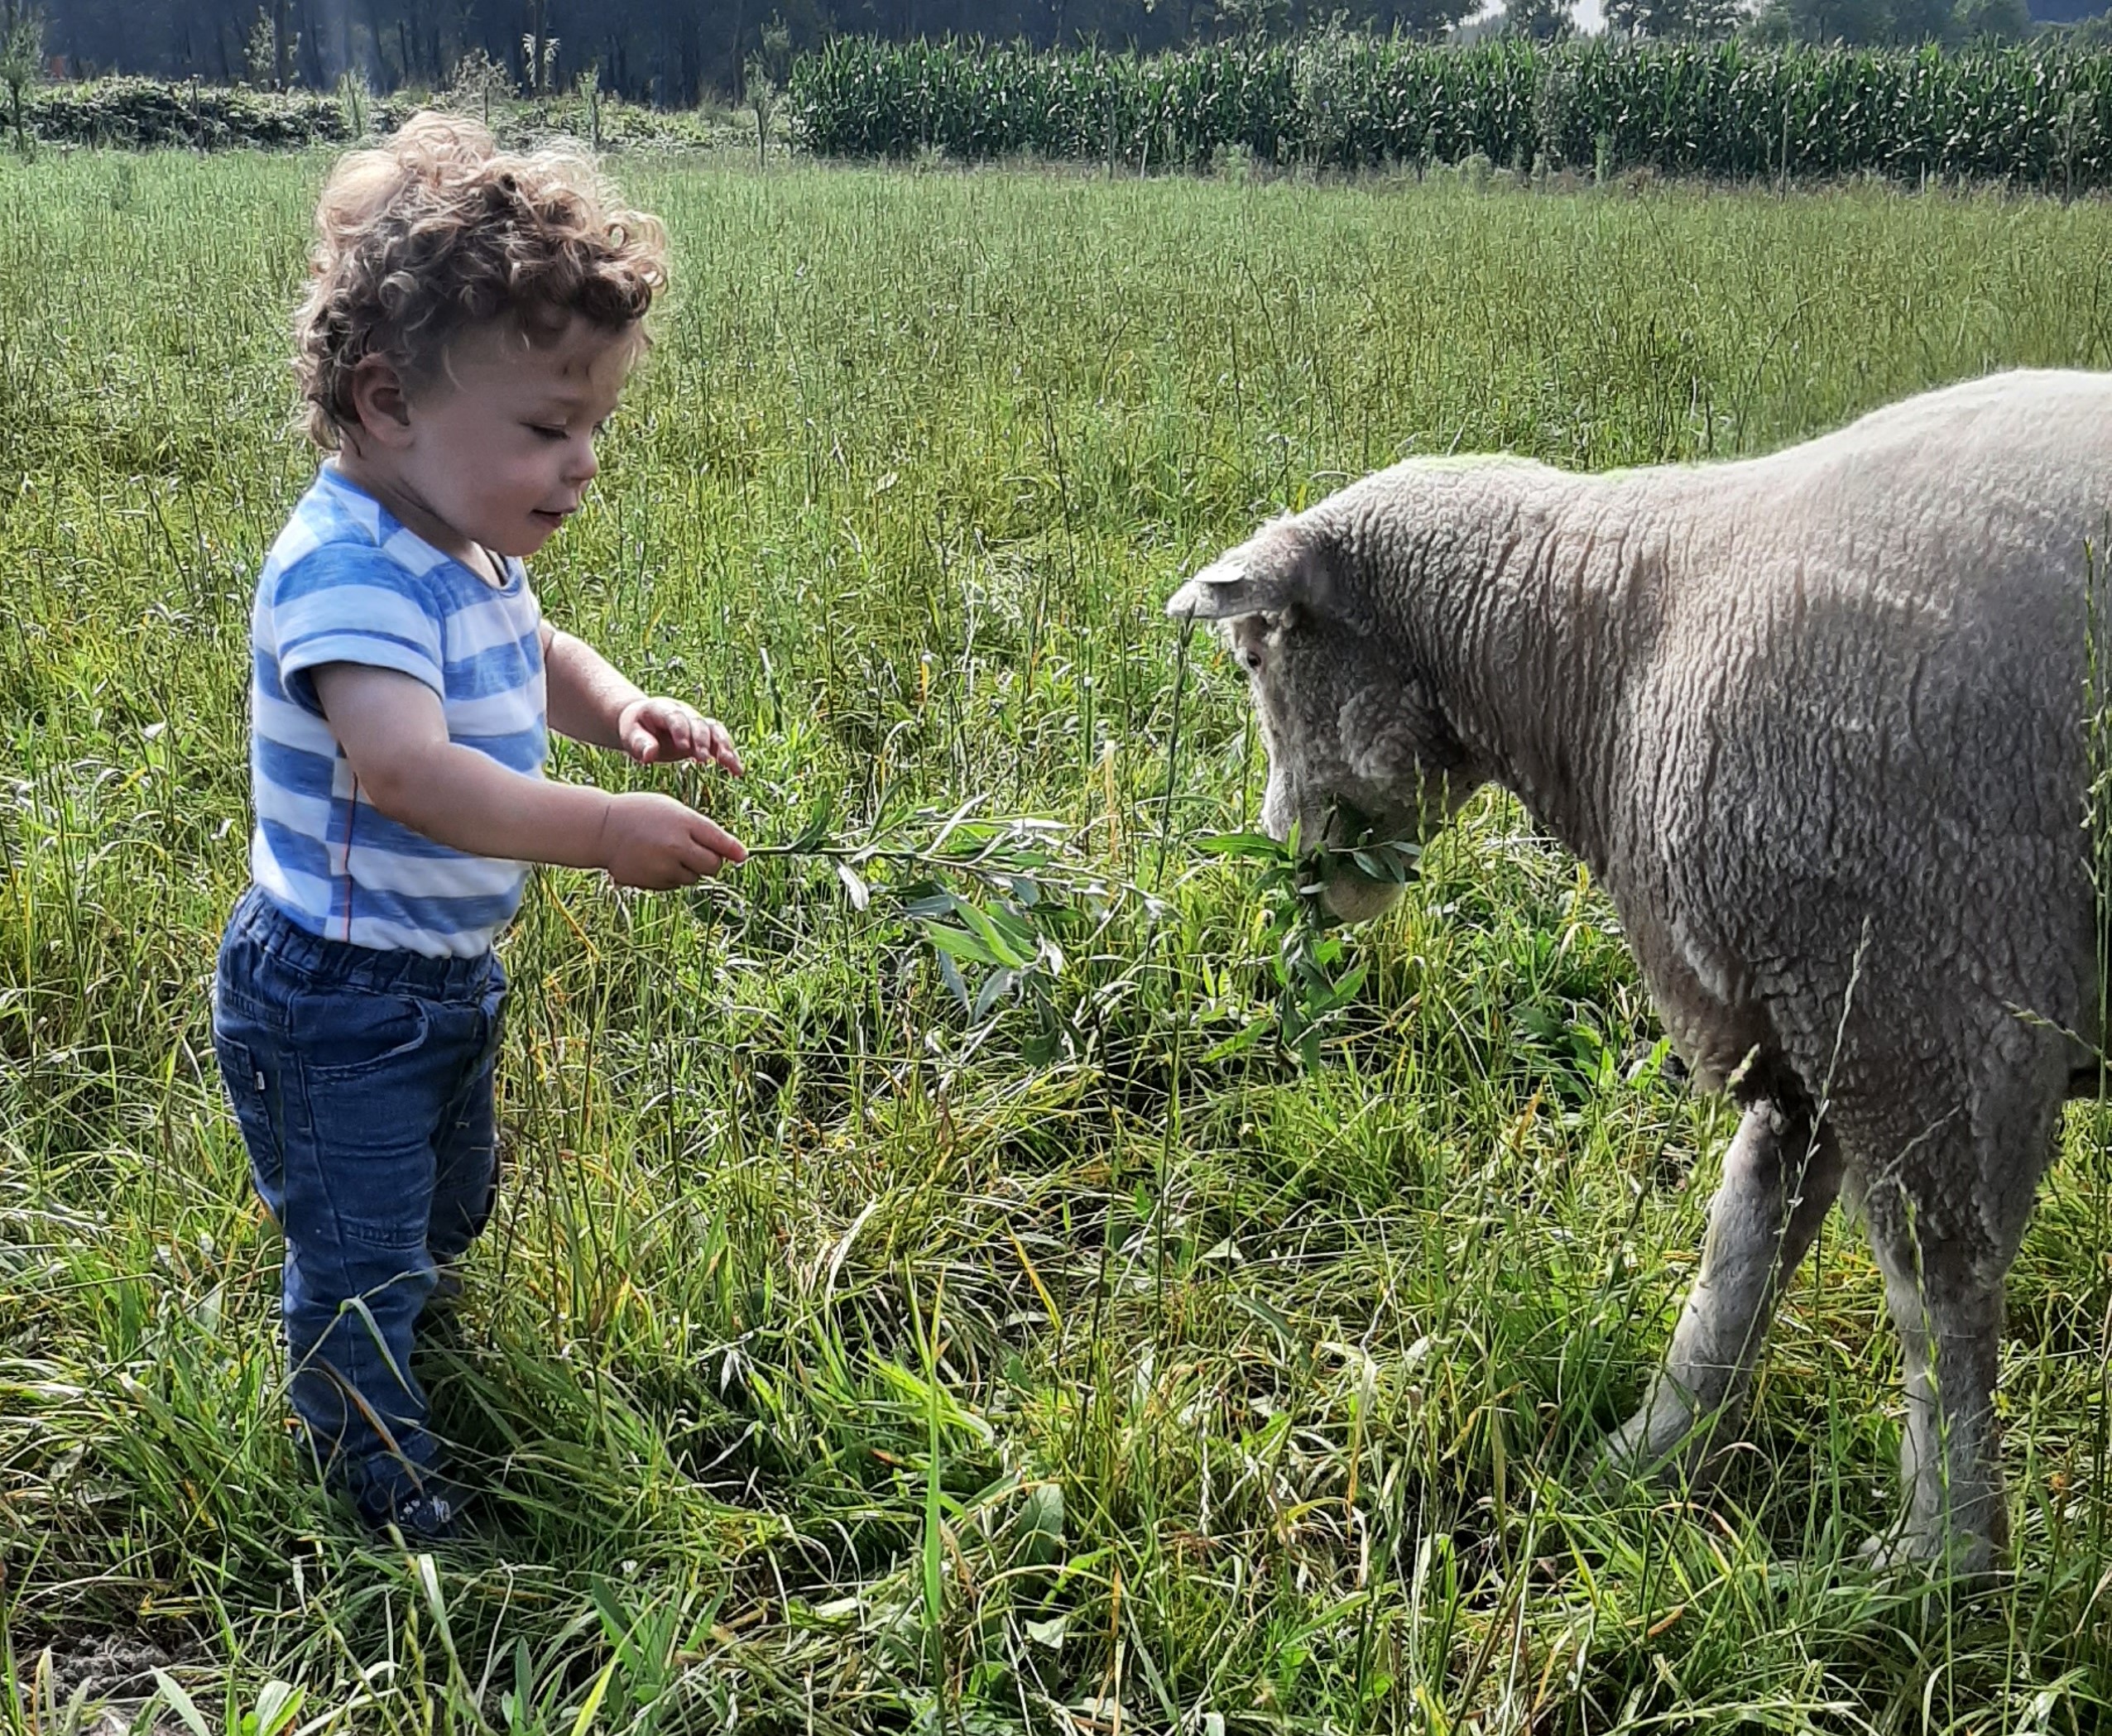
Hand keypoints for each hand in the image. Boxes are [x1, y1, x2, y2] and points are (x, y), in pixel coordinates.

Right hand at [597, 792, 747, 889]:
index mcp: (684, 823)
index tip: (742, 857)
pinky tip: (652, 861)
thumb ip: (703, 829)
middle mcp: (675, 847)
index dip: (734, 851)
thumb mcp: (674, 810)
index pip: (720, 842)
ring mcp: (662, 868)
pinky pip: (673, 884)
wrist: (601, 829)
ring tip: (665, 851)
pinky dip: (669, 876)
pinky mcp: (651, 883)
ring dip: (687, 869)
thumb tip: (738, 855)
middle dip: (711, 862)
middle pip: (713, 866)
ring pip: (693, 878)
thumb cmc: (643, 814)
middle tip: (698, 851)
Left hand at [617, 696, 742, 774]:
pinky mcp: (705, 735)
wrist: (645, 722)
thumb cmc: (635, 730)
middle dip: (702, 741)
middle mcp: (684, 713)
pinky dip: (730, 755)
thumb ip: (639, 744)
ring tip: (731, 765)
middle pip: (698, 723)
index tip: (683, 747)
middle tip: (702, 759)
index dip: (681, 730)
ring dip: (724, 747)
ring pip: (715, 731)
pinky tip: (737, 771)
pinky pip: (721, 742)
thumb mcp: (630, 735)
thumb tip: (648, 757)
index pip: (675, 717)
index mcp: (663, 709)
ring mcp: (697, 723)